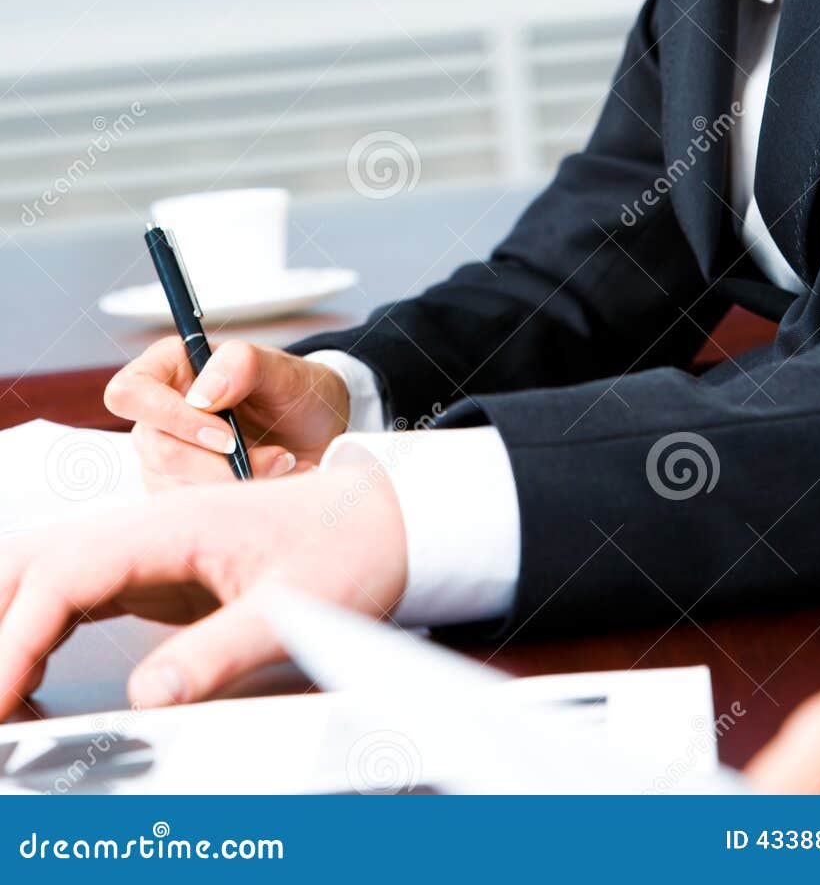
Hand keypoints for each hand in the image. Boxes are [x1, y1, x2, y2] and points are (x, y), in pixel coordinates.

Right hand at [0, 451, 405, 716]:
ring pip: (48, 570)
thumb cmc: (347, 549)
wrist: (385, 516)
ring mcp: (146, 543)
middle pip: (37, 561)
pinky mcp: (153, 565)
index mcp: (172, 524)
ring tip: (7, 693)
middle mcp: (147, 525)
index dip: (16, 639)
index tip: (1, 699)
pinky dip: (38, 627)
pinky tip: (30, 673)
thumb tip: (148, 698)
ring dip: (11, 622)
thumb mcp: (293, 611)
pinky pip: (76, 589)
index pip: (65, 574)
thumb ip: (219, 652)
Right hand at [104, 338, 350, 488]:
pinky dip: (238, 501)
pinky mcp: (179, 489)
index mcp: (170, 366)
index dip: (169, 417)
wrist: (314, 430)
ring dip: (237, 483)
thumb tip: (201, 396)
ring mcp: (165, 454)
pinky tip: (274, 480)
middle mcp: (158, 411)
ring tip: (285, 464)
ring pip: (174, 486)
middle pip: (155, 449)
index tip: (225, 434)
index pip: (130, 392)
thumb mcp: (280, 369)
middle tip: (276, 457)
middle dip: (217, 464)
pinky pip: (193, 509)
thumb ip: (241, 365)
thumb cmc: (293, 390)